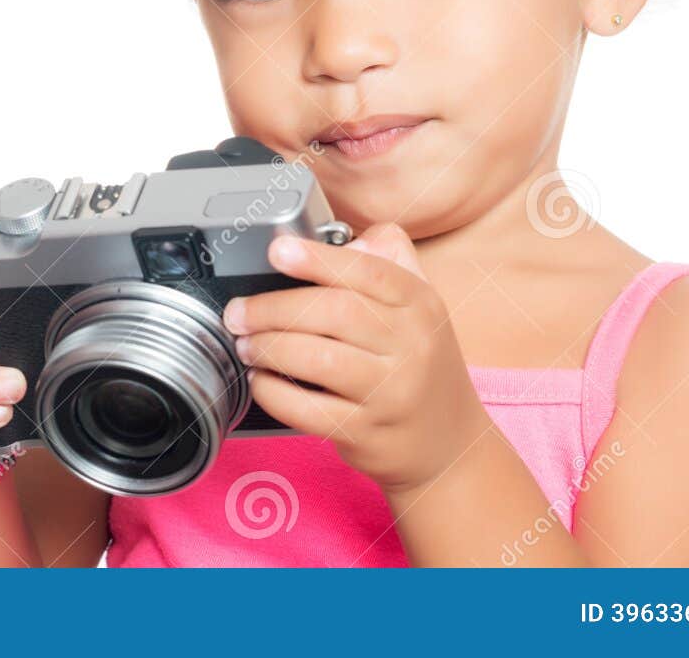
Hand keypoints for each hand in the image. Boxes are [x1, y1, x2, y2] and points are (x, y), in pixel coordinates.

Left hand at [222, 223, 489, 493]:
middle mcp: (411, 345)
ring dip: (269, 348)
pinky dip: (274, 393)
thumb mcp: (420, 309)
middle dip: (273, 309)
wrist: (450, 445)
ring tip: (246, 345)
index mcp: (420, 305)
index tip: (277, 250)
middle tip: (239, 312)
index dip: (318, 258)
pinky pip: (309, 410)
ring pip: (319, 360)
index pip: (367, 271)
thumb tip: (349, 243)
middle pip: (334, 313)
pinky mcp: (368, 433)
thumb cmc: (421, 367)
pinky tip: (260, 382)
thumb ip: (388, 264)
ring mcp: (391, 393)